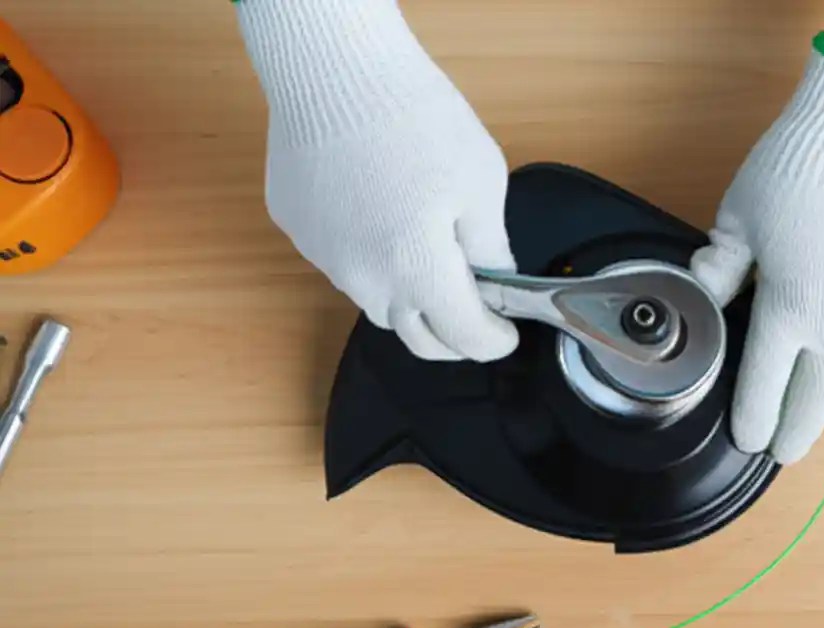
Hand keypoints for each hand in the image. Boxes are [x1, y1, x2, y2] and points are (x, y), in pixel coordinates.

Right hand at [239, 0, 515, 360]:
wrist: (334, 71)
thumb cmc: (416, 118)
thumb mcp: (482, 184)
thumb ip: (491, 249)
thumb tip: (494, 283)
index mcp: (420, 272)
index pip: (463, 338)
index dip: (492, 342)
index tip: (505, 334)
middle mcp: (366, 280)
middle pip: (415, 337)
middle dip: (452, 337)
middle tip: (475, 315)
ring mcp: (324, 258)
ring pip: (375, 302)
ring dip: (407, 297)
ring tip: (427, 260)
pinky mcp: (298, 231)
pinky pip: (341, 262)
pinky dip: (368, 257)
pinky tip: (380, 215)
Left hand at [693, 45, 823, 462]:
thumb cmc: (791, 169)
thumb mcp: (735, 220)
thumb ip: (718, 271)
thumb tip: (703, 297)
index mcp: (787, 308)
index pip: (764, 385)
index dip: (753, 420)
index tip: (749, 440)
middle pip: (817, 398)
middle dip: (798, 432)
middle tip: (785, 453)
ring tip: (814, 387)